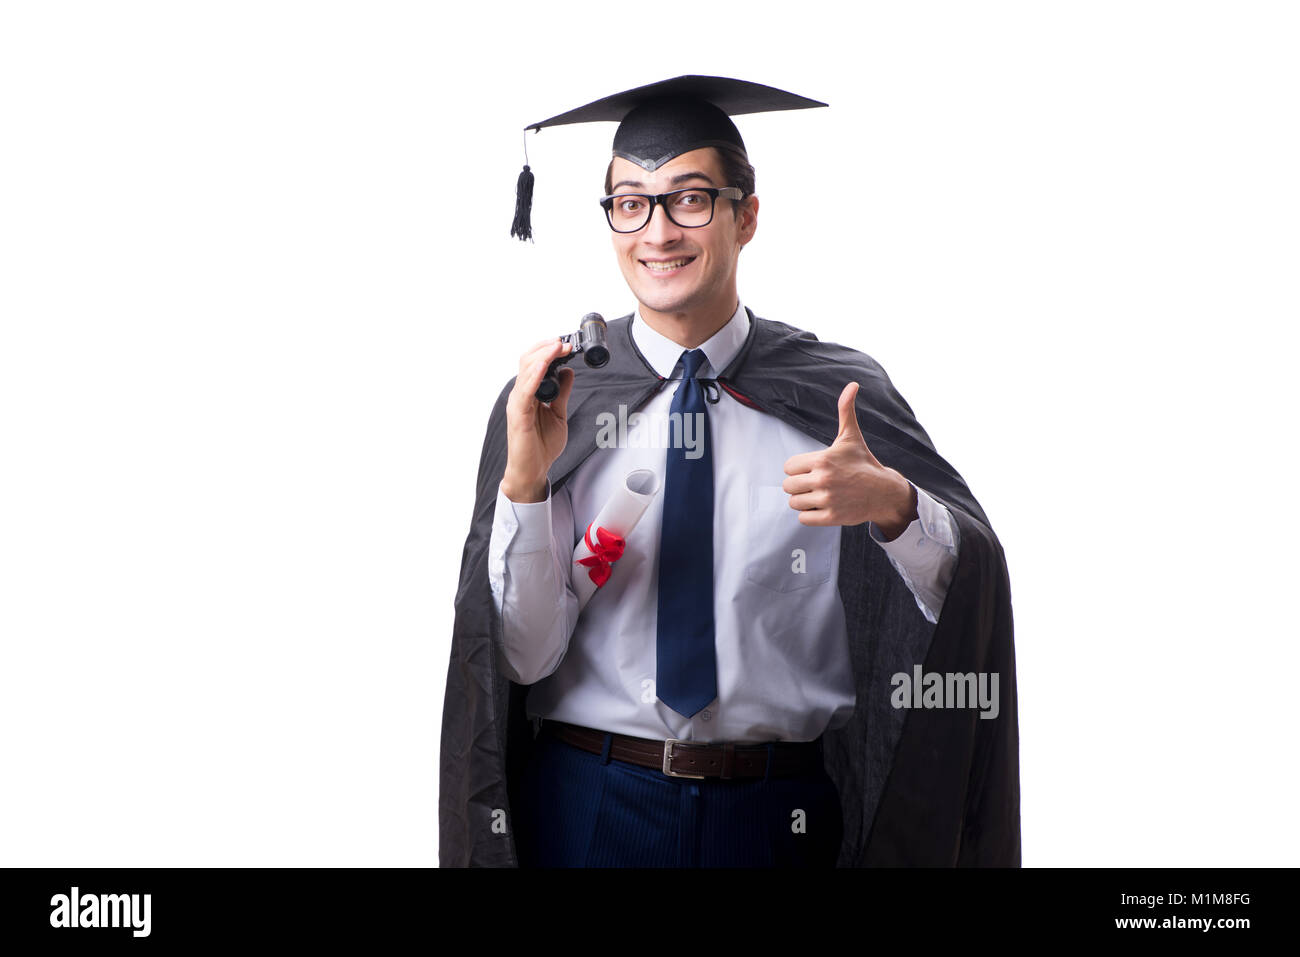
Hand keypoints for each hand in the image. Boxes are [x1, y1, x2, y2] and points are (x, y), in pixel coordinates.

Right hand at [501, 337, 573, 502]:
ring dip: (543, 356)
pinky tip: (544, 365)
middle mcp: (521, 394)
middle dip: (547, 349)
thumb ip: (562, 392)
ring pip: (526, 371)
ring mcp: (518, 403)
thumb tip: (568, 372)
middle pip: (528, 361)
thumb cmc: (541, 445)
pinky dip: (535, 376)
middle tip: (564, 342)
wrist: (532, 470)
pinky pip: (525, 391)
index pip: (535, 363)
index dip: (549, 351)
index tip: (566, 344)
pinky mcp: (518, 415)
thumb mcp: (558, 413)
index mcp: (530, 393)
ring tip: (557, 346)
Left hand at [781, 381, 917, 537]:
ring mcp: (827, 499)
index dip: (798, 468)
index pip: (788, 467)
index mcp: (823, 459)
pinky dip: (810, 515)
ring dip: (804, 501)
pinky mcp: (831, 517)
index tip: (812, 469)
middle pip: (788, 486)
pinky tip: (824, 506)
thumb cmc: (863, 463)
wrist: (884, 492)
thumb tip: (852, 385)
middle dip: (799, 486)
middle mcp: (823, 479)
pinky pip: (804, 518)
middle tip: (815, 484)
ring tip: (820, 495)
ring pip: (794, 503)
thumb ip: (845, 410)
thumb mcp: (851, 437)